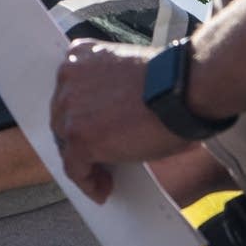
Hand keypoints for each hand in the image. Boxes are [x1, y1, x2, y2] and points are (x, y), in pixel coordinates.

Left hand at [50, 40, 190, 202]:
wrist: (184, 90)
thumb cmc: (170, 83)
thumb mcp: (127, 73)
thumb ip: (106, 88)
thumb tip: (107, 118)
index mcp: (80, 54)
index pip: (69, 92)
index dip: (78, 115)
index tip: (89, 130)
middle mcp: (67, 76)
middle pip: (62, 117)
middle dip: (78, 138)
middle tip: (96, 157)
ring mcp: (70, 108)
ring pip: (66, 144)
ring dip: (83, 161)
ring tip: (102, 176)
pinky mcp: (79, 136)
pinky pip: (75, 168)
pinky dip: (88, 183)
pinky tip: (102, 190)